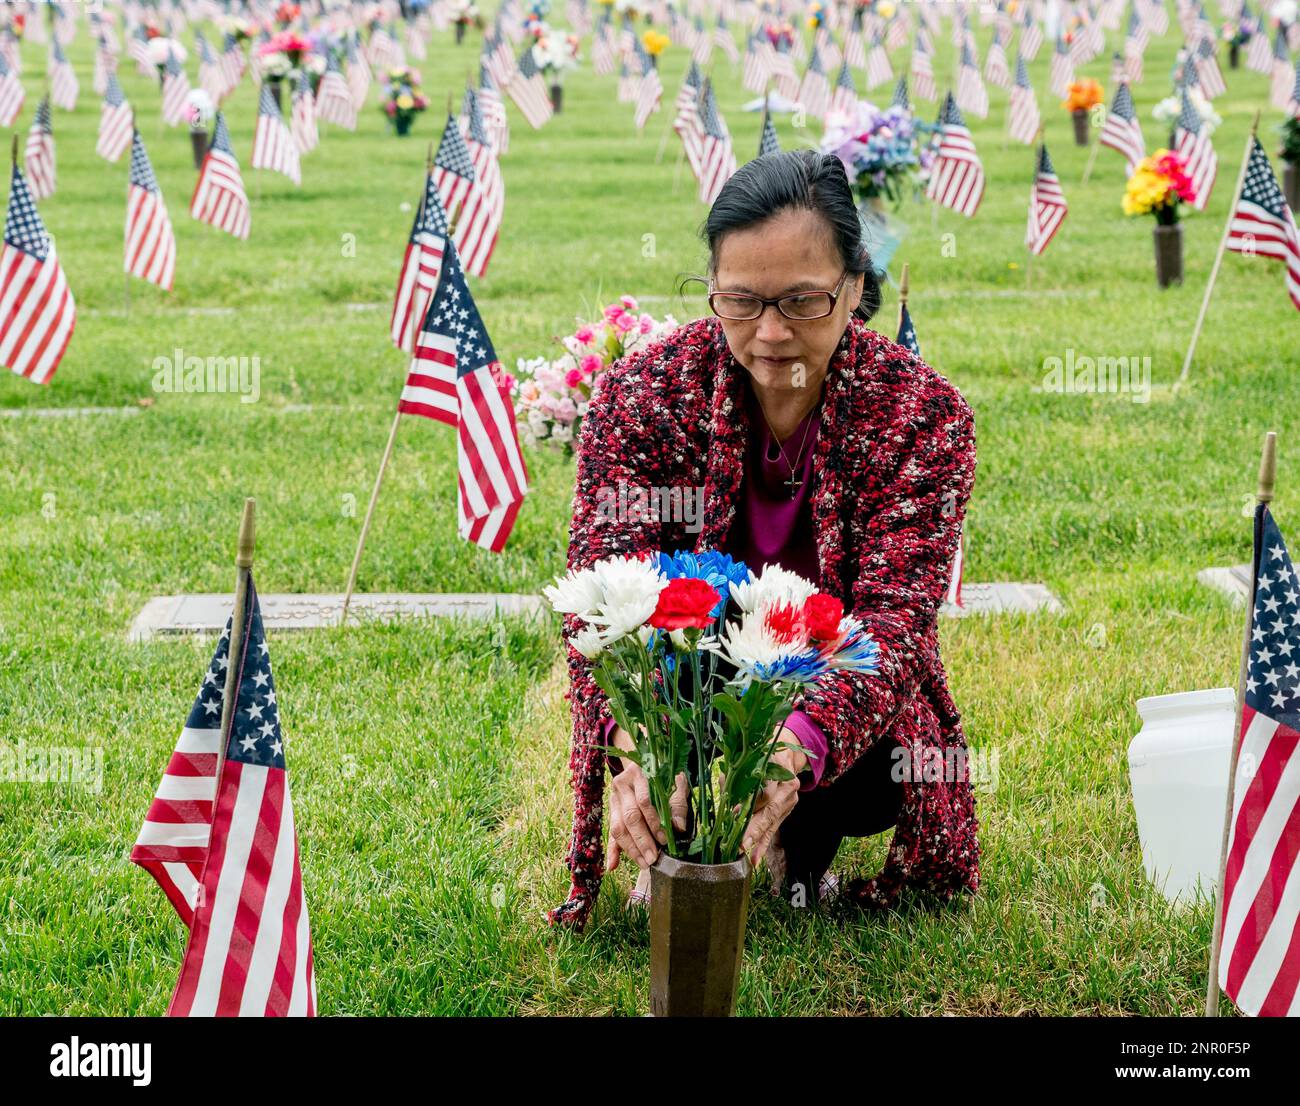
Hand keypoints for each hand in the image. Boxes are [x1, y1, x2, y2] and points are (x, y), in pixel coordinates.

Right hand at [605, 726, 687, 872]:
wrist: (647, 764)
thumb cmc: (664, 776)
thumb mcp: (674, 784)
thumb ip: (677, 804)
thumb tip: (679, 828)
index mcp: (637, 774)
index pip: (644, 801)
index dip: (654, 822)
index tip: (664, 839)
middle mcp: (621, 785)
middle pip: (630, 816)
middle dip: (642, 840)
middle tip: (653, 857)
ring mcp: (613, 799)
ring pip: (618, 827)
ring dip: (631, 849)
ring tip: (643, 863)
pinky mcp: (611, 813)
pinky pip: (610, 834)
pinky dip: (612, 851)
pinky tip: (612, 866)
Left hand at [741, 731, 806, 869]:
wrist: (786, 755)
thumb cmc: (760, 755)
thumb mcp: (746, 758)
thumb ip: (734, 776)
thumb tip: (724, 795)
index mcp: (778, 768)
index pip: (765, 790)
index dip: (750, 804)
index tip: (735, 814)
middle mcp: (788, 785)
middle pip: (770, 809)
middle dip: (754, 829)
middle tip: (741, 844)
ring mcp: (790, 799)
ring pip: (772, 822)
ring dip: (757, 839)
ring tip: (746, 855)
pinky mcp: (787, 810)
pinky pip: (774, 829)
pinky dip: (763, 844)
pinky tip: (755, 859)